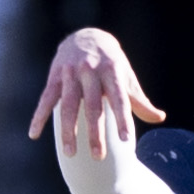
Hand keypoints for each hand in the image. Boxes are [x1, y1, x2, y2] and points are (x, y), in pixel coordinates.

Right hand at [27, 27, 163, 157]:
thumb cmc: (111, 63)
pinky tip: (34, 134)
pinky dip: (39, 117)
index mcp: (112, 71)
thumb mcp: (126, 77)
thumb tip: (160, 118)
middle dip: (95, 133)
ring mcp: (70, 73)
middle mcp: (90, 71)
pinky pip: (45, 99)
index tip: (126, 140)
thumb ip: (139, 100)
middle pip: (93, 107)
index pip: (119, 99)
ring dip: (68, 131)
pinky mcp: (54, 76)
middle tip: (98, 157)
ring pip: (68, 106)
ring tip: (70, 154)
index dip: (123, 119)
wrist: (86, 35)